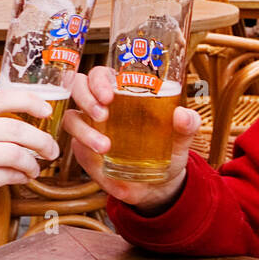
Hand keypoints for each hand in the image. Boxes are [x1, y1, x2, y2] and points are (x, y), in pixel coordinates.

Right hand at [0, 87, 58, 230]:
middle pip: (16, 129)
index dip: (31, 102)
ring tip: (34, 168)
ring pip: (15, 154)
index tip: (47, 111)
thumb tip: (24, 121)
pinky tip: (21, 177)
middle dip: (42, 140)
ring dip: (32, 163)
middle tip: (51, 148)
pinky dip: (20, 177)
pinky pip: (7, 176)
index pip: (2, 97)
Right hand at [63, 67, 198, 214]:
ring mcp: (89, 128)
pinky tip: (100, 158)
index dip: (99, 79)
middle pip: (78, 87)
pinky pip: (74, 144)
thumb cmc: (168, 150)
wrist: (158, 185)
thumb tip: (182, 115)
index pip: (101, 74)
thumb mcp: (181, 138)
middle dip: (85, 96)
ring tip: (105, 147)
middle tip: (103, 113)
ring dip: (84, 130)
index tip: (110, 95)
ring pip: (71, 117)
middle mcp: (101, 106)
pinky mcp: (83, 151)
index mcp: (122, 94)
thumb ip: (187, 124)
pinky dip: (84, 148)